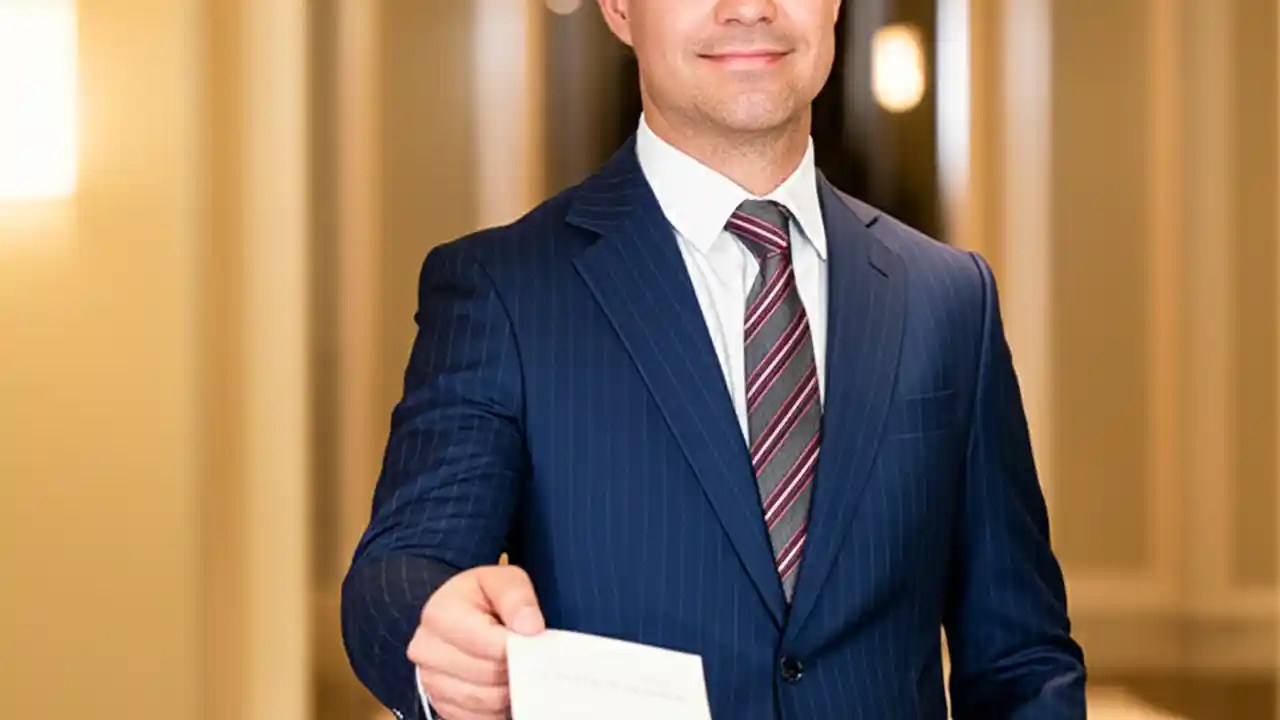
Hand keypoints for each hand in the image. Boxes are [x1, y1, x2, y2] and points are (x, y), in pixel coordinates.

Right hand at [407, 565, 545, 719]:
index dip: (520, 647)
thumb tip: (530, 627)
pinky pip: (477, 718)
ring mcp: (430, 680)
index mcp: (440, 614)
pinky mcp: (440, 703)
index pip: (491, 645)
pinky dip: (496, 708)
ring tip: (518, 670)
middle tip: (531, 657)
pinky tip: (504, 687)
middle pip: (488, 677)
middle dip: (516, 669)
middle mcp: (427, 650)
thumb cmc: (481, 596)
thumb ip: (516, 597)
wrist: (457, 612)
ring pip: (484, 702)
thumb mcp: (502, 579)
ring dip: (509, 691)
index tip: (534, 641)